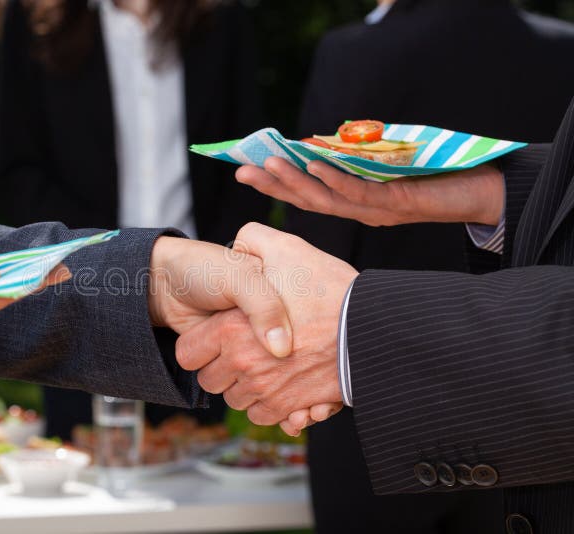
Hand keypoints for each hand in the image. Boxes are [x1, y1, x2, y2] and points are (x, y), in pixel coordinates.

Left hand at [175, 224, 357, 431]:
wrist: (373, 329)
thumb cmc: (329, 288)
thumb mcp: (287, 249)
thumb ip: (252, 241)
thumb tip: (237, 246)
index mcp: (230, 329)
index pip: (188, 353)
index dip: (200, 345)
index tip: (216, 335)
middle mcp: (243, 364)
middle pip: (210, 380)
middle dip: (222, 368)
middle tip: (244, 348)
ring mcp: (265, 390)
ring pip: (236, 400)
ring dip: (245, 388)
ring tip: (265, 365)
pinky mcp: (288, 408)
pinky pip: (263, 415)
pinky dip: (269, 405)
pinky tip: (281, 384)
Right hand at [236, 158, 504, 226]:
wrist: (480, 193)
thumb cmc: (434, 177)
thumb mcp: (385, 167)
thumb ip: (356, 161)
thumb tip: (322, 144)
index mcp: (354, 204)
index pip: (306, 195)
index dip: (275, 185)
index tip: (246, 170)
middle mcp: (359, 212)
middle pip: (307, 200)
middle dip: (272, 186)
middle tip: (241, 171)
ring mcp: (374, 210)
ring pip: (325, 199)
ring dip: (294, 181)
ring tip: (268, 164)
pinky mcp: (394, 202)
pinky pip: (357, 191)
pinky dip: (333, 177)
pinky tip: (314, 162)